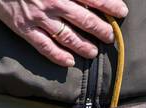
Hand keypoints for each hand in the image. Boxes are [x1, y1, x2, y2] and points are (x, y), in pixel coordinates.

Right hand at [0, 0, 127, 67]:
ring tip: (93, 52)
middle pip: (84, 20)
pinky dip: (58, 56)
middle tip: (110, 37)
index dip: (109, 5)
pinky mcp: (24, 29)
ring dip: (84, 46)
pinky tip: (69, 63)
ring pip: (68, 36)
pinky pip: (44, 47)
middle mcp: (53, 2)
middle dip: (101, 30)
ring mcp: (38, 18)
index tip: (121, 12)